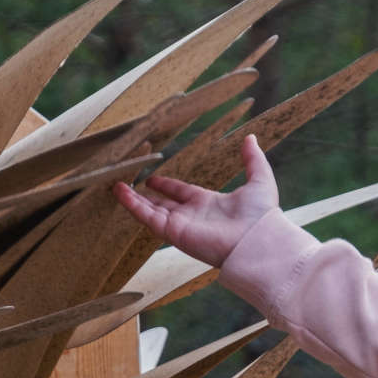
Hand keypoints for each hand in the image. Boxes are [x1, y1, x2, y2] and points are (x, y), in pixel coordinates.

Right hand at [114, 134, 280, 267]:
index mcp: (209, 204)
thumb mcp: (259, 179)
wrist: (258, 239)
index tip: (154, 179)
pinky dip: (133, 207)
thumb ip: (253, 159)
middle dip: (145, 196)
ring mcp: (181, 225)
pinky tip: (121, 193)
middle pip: (162, 204)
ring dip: (133, 200)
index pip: (182, 194)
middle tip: (128, 184)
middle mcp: (192, 216)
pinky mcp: (174, 232)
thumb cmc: (261, 215)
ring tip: (116, 187)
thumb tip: (251, 138)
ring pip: (151, 211)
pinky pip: (148, 218)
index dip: (167, 186)